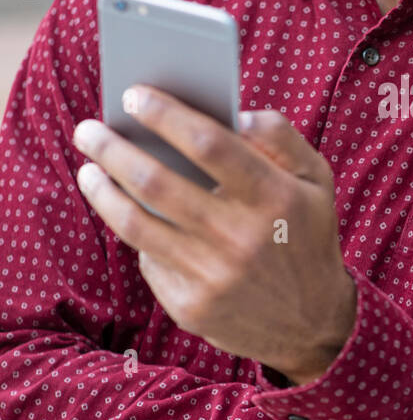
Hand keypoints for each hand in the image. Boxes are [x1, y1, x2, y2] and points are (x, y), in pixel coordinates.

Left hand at [72, 86, 356, 384]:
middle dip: (113, 149)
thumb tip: (233, 113)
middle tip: (88, 129)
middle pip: (156, 182)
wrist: (314, 324)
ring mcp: (212, 276)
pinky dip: (135, 231)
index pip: (207, 143)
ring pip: (136, 223)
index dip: (164, 114)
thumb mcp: (316, 179)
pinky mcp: (191, 307)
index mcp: (274, 197)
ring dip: (102, 190)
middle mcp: (240, 237)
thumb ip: (281, 135)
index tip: (133, 95)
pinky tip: (125, 213)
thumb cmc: (306, 235)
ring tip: (89, 168)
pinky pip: (148, 258)